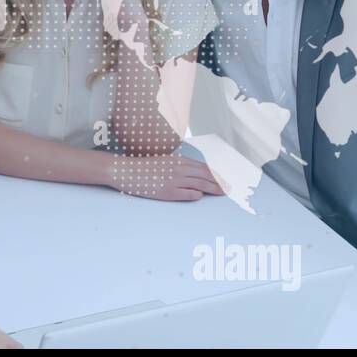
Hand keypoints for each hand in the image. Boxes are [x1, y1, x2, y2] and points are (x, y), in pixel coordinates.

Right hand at [108, 154, 223, 201]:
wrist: (127, 171)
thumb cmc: (144, 167)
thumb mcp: (165, 162)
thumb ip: (180, 166)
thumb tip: (195, 174)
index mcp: (179, 160)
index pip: (204, 168)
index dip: (216, 175)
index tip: (224, 180)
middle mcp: (180, 169)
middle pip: (207, 176)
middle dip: (220, 183)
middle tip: (229, 190)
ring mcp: (175, 180)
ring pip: (201, 185)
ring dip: (213, 190)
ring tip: (221, 194)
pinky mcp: (169, 192)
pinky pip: (189, 194)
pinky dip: (196, 195)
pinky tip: (198, 196)